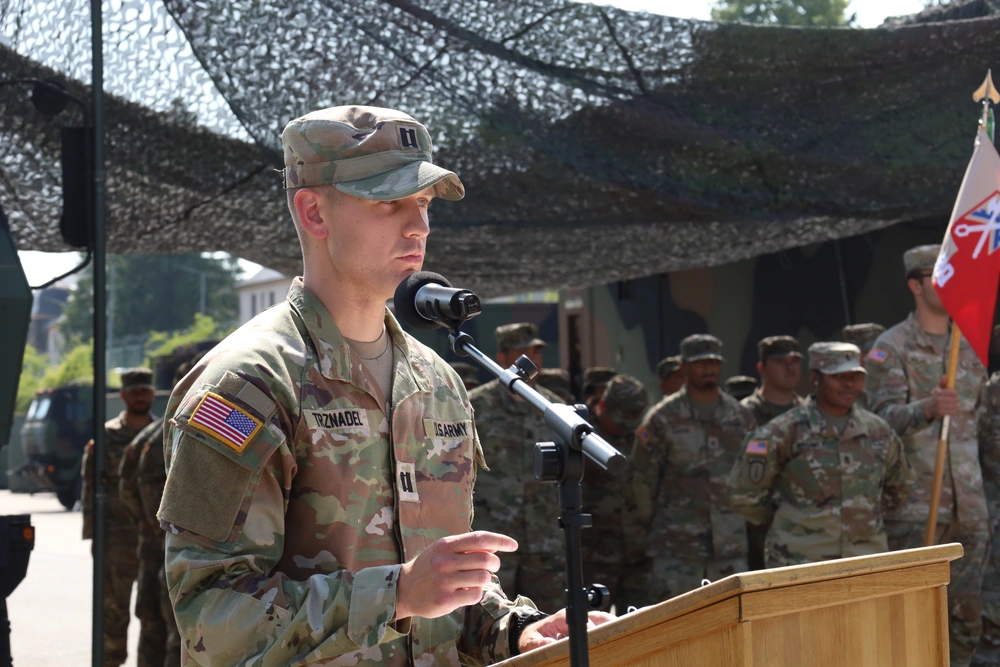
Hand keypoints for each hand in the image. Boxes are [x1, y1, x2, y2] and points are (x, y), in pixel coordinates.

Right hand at [396, 531, 516, 620]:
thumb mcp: (443, 550)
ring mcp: (444, 581)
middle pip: (486, 559)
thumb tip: (494, 548)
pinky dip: (477, 593)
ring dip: (485, 580)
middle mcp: (444, 561)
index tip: (514, 545)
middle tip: (491, 567)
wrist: (403, 589)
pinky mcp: (445, 600)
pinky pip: (475, 595)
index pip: (480, 538)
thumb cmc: (430, 566)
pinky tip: (467, 592)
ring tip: (476, 580)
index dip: (500, 540)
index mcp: (446, 545)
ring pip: (483, 578)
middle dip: (494, 564)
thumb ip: (466, 547)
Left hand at [517, 609, 615, 652]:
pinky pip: (599, 627)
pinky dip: (607, 631)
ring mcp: (580, 622)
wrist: (531, 635)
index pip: (582, 622)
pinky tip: (615, 639)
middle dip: (608, 625)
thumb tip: (549, 645)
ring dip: (610, 627)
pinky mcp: (583, 628)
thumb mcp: (531, 642)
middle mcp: (573, 618)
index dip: (591, 630)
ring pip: (600, 621)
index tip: (598, 638)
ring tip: (622, 634)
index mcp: (562, 619)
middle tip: (618, 633)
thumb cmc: (532, 637)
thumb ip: (539, 644)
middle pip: (595, 618)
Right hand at [924, 377, 958, 418]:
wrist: (929, 407)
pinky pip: (952, 411)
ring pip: (954, 405)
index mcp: (938, 393)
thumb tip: (945, 376)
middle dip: (955, 399)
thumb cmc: (936, 396)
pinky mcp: (941, 412)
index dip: (954, 393)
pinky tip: (951, 408)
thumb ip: (943, 383)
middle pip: (955, 399)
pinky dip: (953, 409)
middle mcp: (938, 399)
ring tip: (953, 403)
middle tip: (955, 399)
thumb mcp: (938, 389)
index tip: (954, 393)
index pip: (953, 393)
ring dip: (955, 405)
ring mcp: (939, 406)